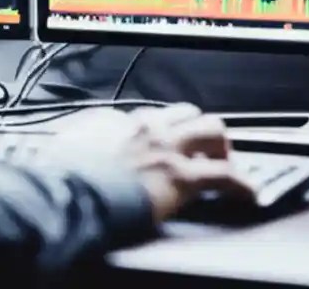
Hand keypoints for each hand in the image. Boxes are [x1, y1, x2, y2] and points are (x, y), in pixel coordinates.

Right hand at [51, 103, 248, 222]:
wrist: (72, 193)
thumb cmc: (63, 175)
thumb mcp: (60, 144)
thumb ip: (73, 137)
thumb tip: (63, 138)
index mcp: (117, 121)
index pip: (150, 115)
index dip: (162, 129)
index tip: (163, 139)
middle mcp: (148, 127)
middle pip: (187, 115)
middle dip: (198, 131)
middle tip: (203, 149)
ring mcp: (168, 149)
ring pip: (212, 132)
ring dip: (221, 148)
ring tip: (226, 163)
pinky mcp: (183, 176)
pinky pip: (225, 177)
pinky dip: (241, 185)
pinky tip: (248, 194)